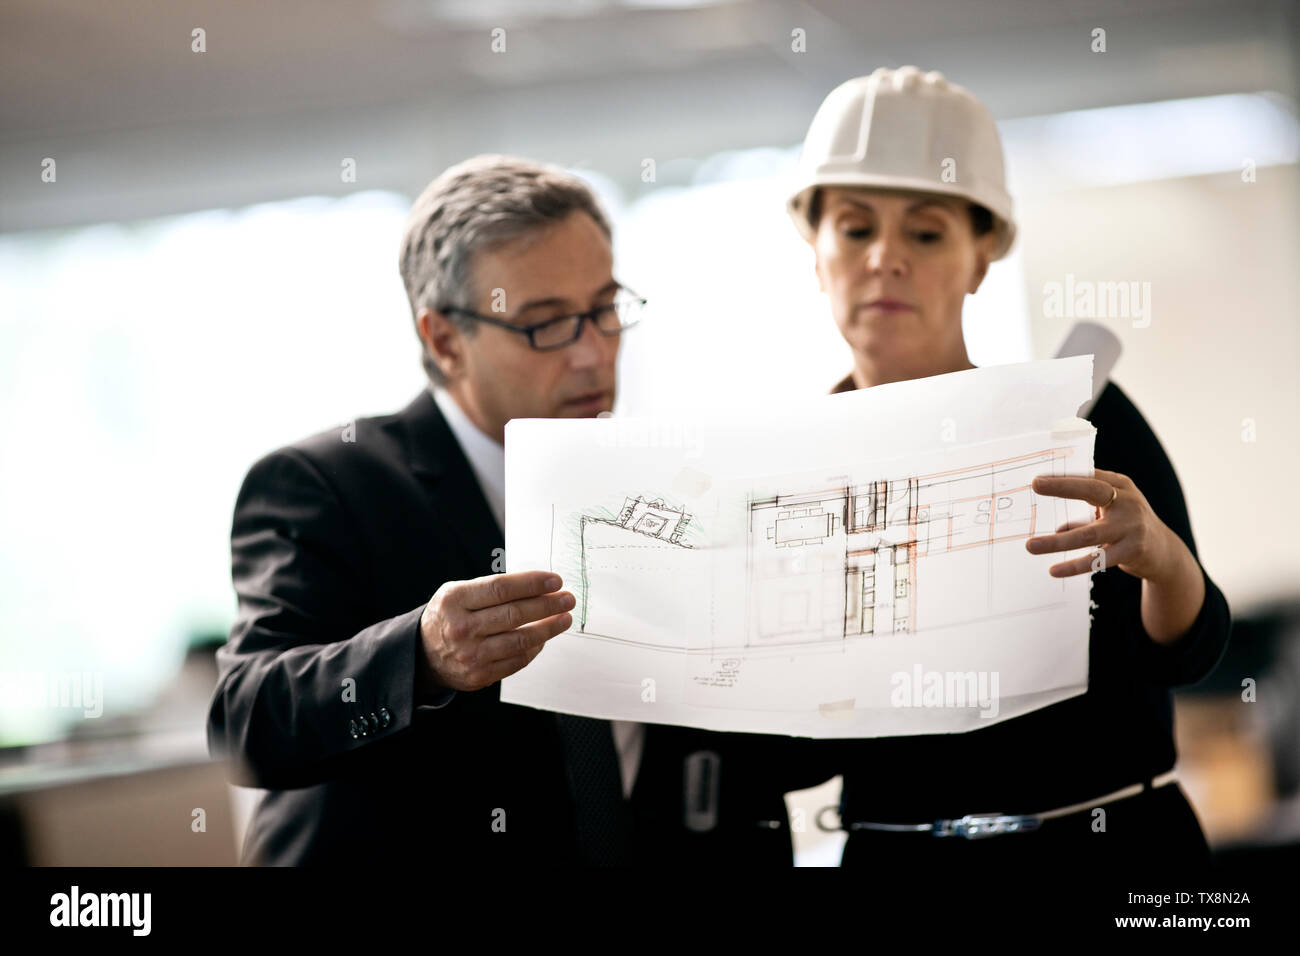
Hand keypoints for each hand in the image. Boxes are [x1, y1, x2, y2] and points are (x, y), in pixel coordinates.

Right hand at [418, 571, 574, 691]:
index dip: (531, 583)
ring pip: (520, 640)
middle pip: (514, 614)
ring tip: (565, 618)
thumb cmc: (450, 616)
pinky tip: (544, 638)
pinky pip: (517, 660)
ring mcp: (470, 654)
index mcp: (455, 600)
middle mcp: (461, 628)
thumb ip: (491, 588)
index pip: (500, 588)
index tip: (555, 580)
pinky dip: (535, 648)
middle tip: (568, 598)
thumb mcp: (458, 593)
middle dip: (547, 605)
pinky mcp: (479, 675)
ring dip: (548, 628)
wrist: (423, 655)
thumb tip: (537, 585)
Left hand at [1025, 468, 1176, 581]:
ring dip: (1056, 541)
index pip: (1089, 475)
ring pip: (1088, 534)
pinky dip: (1074, 565)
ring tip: (1030, 545)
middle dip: (1062, 487)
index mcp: (1120, 485)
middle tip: (1035, 485)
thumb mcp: (1112, 509)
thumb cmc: (1128, 524)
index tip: (1038, 475)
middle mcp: (1128, 501)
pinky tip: (1055, 570)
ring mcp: (1132, 526)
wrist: (1164, 552)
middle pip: (1091, 491)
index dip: (1064, 474)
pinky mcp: (1133, 550)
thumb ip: (1085, 509)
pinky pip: (1098, 559)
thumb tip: (1051, 524)